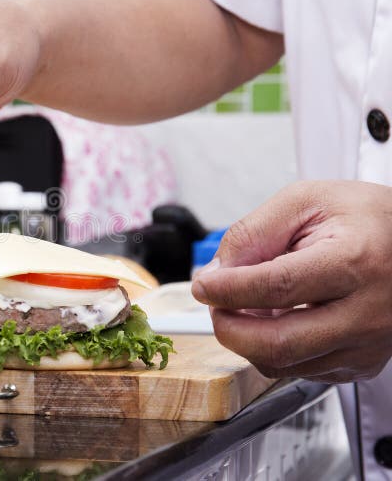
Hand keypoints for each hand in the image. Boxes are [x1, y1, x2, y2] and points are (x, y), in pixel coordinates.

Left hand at [192, 180, 391, 382]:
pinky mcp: (362, 364)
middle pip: (277, 344)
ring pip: (283, 365)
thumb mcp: (305, 201)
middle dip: (228, 328)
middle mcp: (366, 312)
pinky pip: (300, 370)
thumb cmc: (364, 218)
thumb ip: (253, 233)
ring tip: (246, 306)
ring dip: (247, 340)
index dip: (227, 289)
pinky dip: (273, 349)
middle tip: (214, 304)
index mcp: (355, 261)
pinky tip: (277, 319)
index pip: (275, 287)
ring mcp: (367, 345)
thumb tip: (216, 271)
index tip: (203, 285)